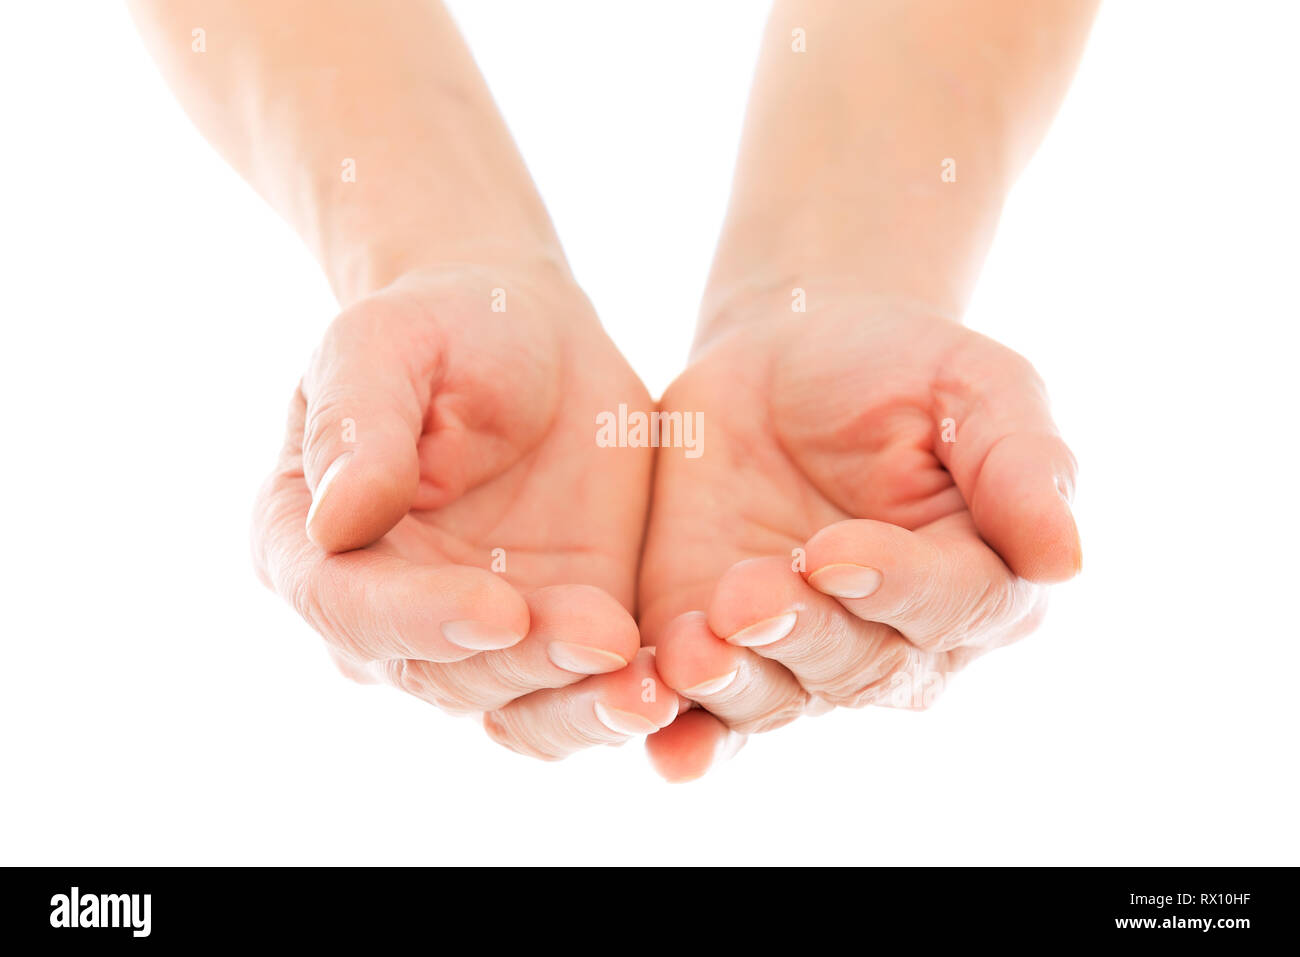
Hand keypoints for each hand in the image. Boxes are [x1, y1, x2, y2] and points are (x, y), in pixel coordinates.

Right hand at [252, 265, 676, 758]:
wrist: (530, 343)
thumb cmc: (442, 329)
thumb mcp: (386, 345)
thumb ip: (358, 424)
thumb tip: (336, 523)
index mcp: (312, 546)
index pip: (350, 607)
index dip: (421, 620)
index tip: (499, 609)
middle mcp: (385, 614)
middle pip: (441, 675)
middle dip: (523, 665)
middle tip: (606, 640)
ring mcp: (473, 639)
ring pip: (515, 708)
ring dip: (580, 707)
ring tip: (651, 690)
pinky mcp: (557, 637)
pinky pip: (582, 694)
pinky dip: (623, 699)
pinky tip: (678, 683)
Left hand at [638, 294, 1080, 780]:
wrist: (783, 361)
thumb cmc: (898, 369)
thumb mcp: (975, 384)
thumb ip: (1022, 460)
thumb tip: (1065, 558)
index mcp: (981, 580)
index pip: (952, 605)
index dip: (895, 586)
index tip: (833, 550)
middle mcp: (897, 639)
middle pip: (861, 666)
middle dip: (803, 634)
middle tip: (747, 594)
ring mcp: (802, 655)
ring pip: (780, 699)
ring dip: (736, 686)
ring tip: (693, 652)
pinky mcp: (721, 650)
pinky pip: (707, 715)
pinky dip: (685, 735)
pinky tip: (658, 738)